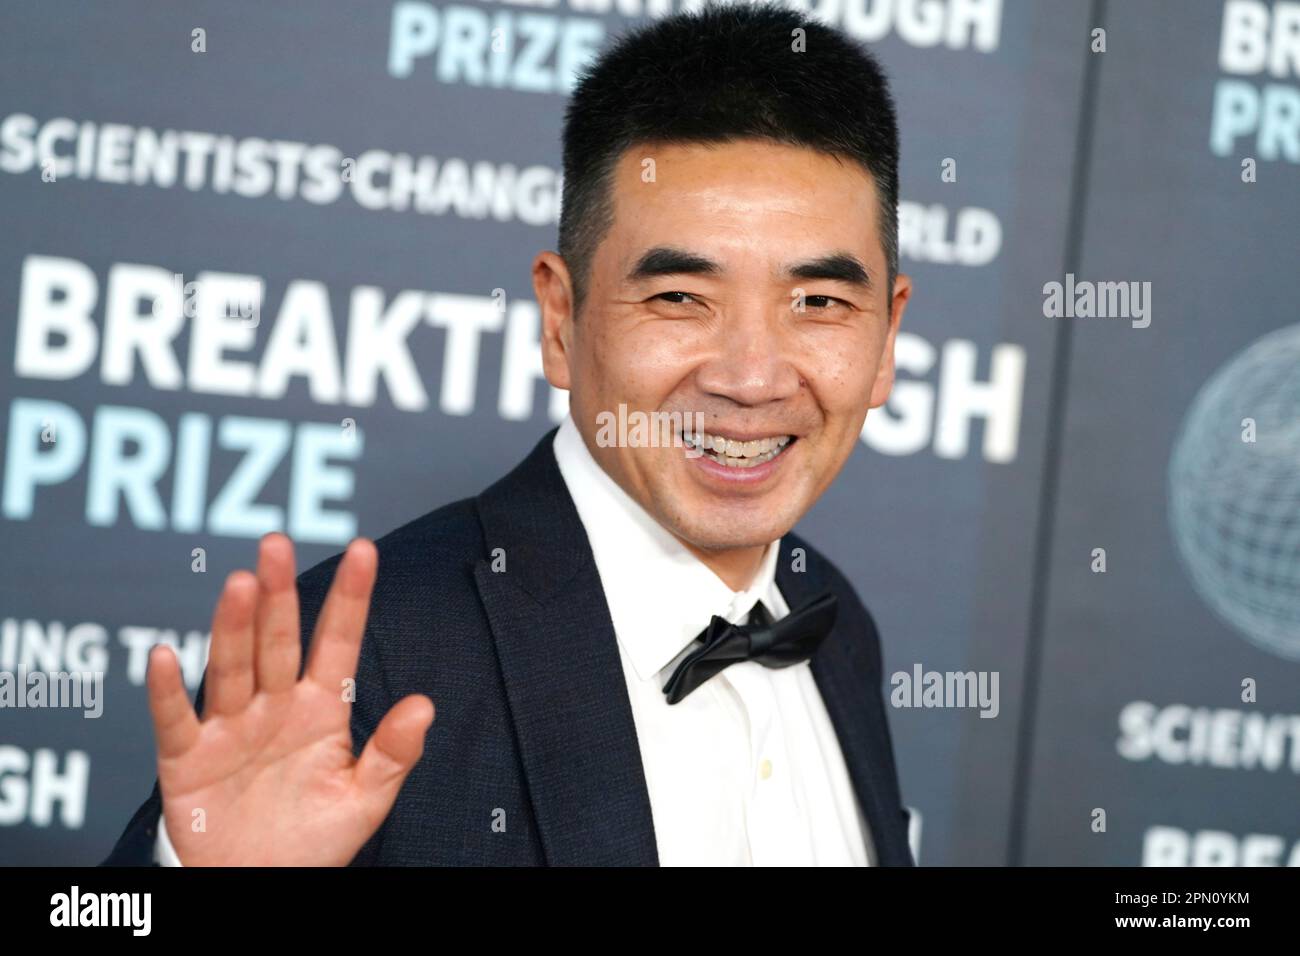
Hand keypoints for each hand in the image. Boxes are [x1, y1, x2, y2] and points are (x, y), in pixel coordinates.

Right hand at [146, 534, 434, 865]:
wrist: (258, 887)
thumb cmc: (313, 841)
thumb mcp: (364, 800)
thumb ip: (393, 754)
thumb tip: (424, 705)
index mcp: (321, 707)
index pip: (338, 641)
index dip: (350, 597)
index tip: (365, 551)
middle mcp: (274, 705)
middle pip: (277, 640)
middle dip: (280, 593)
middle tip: (277, 545)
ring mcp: (230, 727)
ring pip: (232, 666)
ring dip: (234, 626)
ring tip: (242, 584)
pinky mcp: (188, 758)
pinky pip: (176, 719)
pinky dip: (166, 691)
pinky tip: (166, 655)